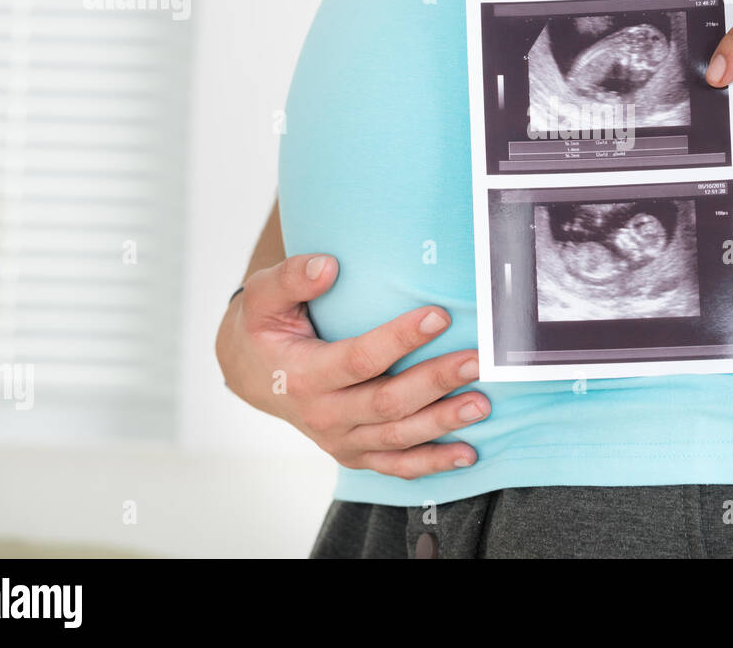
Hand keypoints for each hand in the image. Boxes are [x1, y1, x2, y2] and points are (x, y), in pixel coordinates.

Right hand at [215, 254, 486, 477]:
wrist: (250, 373)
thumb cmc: (263, 328)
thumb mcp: (263, 296)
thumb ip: (290, 277)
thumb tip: (327, 266)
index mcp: (302, 375)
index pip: (359, 359)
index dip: (399, 339)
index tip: (439, 315)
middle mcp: (322, 415)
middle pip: (387, 403)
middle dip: (436, 381)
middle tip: (477, 360)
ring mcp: (340, 440)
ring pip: (398, 437)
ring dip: (443, 422)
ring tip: (482, 403)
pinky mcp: (355, 454)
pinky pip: (396, 465)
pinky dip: (433, 463)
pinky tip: (469, 452)